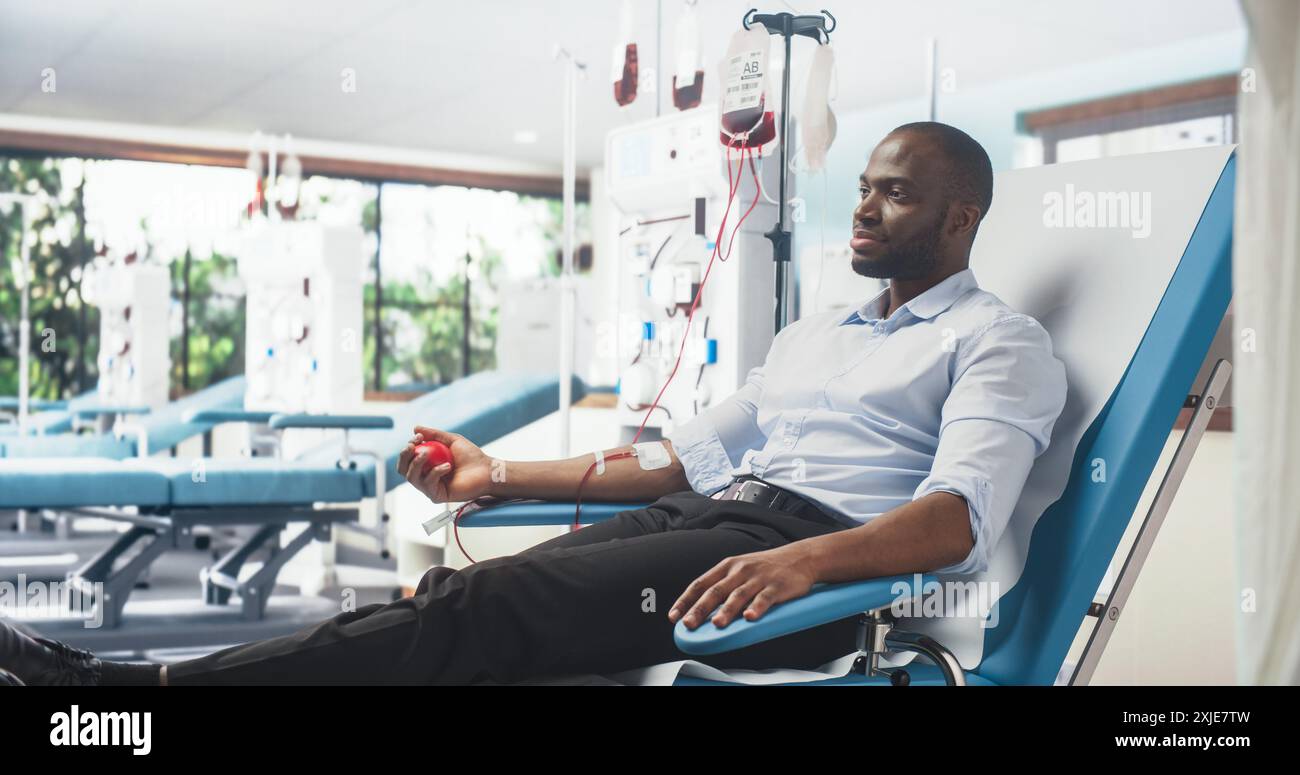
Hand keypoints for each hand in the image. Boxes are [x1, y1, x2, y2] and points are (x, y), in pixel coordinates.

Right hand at [396, 426, 493, 504]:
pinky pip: (428, 484)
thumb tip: (416, 428)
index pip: (408, 458)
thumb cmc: (472, 457)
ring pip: (412, 477)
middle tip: (412, 446)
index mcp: (427, 464)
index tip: (418, 437)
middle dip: (404, 456)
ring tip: (427, 453)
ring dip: (416, 463)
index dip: (408, 447)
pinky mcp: (437, 496)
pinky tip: (447, 466)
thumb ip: (434, 434)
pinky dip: (435, 472)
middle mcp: (426, 476)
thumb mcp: (451, 440)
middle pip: (403, 469)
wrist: (486, 471)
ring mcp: (431, 487)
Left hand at [668, 543, 818, 629]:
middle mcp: (740, 570)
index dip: (685, 600)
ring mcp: (758, 578)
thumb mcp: (740, 570)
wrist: (800, 557)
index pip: (700, 583)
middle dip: (700, 608)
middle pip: (715, 590)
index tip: (673, 616)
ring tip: (717, 624)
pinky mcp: (777, 586)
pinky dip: (757, 607)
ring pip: (738, 595)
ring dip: (726, 610)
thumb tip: (703, 612)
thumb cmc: (765, 568)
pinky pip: (765, 598)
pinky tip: (750, 617)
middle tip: (688, 624)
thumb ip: (723, 587)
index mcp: (727, 566)